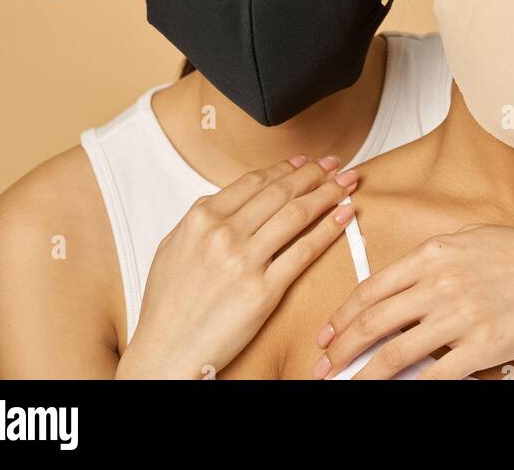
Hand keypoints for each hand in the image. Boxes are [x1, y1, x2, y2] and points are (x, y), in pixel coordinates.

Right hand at [116, 154, 357, 378]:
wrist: (166, 351)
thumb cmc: (167, 304)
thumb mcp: (173, 246)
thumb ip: (202, 219)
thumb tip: (229, 200)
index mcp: (201, 218)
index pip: (255, 181)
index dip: (286, 168)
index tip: (306, 161)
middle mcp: (223, 233)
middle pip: (281, 192)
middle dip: (314, 173)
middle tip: (336, 163)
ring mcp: (244, 261)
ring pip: (297, 214)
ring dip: (328, 194)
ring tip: (347, 183)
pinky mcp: (263, 291)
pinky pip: (303, 252)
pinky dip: (328, 230)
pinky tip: (344, 217)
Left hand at [311, 219, 513, 379]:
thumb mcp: (469, 240)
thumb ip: (433, 261)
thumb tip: (405, 283)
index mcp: (433, 256)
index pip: (372, 289)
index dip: (344, 315)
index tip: (328, 333)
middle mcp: (439, 284)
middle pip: (374, 322)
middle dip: (342, 347)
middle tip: (324, 365)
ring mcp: (460, 316)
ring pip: (396, 353)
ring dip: (365, 375)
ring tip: (347, 386)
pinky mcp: (483, 346)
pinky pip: (435, 376)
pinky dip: (409, 390)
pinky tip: (396, 395)